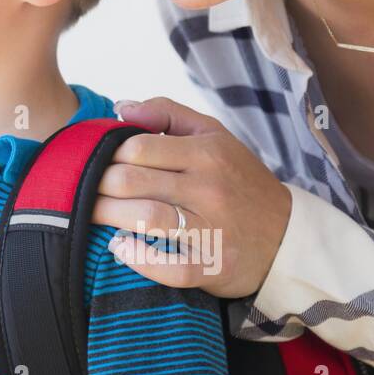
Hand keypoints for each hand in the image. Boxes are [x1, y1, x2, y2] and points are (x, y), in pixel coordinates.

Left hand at [93, 96, 291, 297]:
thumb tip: (120, 107)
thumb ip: (167, 114)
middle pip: (132, 181)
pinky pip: (168, 267)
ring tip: (94, 214)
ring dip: (107, 216)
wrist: (288, 236)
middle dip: (97, 185)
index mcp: (207, 153)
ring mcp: (213, 230)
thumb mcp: (214, 136)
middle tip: (84, 190)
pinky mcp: (213, 266)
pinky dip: (137, 259)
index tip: (98, 163)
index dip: (108, 154)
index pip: (137, 147)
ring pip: (144, 218)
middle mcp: (210, 188)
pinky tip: (119, 248)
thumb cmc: (239, 180)